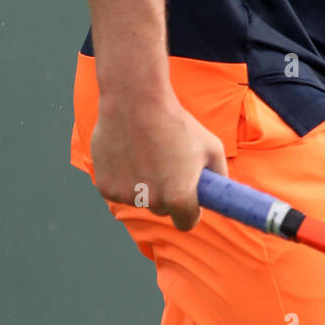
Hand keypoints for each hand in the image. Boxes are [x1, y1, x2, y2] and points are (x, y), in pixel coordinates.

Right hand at [90, 92, 227, 230]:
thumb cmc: (177, 122)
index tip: (189, 200)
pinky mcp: (105, 187)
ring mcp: (126, 196)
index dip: (190, 211)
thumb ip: (219, 175)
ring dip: (143, 184)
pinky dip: (123, 178)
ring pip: (139, 199)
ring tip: (146, 152)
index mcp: (179, 197)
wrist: (136, 101)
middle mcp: (151, 202)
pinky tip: (128, 153)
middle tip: (167, 165)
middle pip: (162, 210)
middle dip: (166, 194)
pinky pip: (119, 190)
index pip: (187, 223)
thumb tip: (219, 191)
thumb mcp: (212, 147)